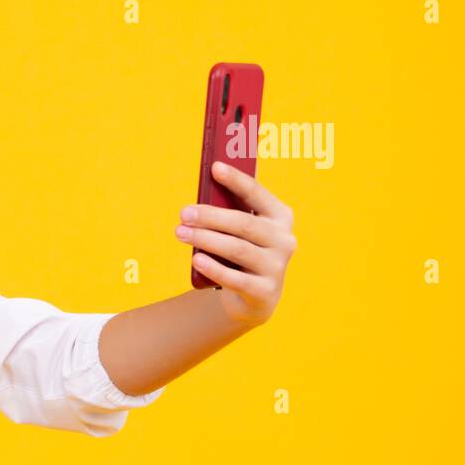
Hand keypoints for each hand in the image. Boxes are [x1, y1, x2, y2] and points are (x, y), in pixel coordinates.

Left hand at [174, 161, 296, 326]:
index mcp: (280, 217)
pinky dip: (214, 268)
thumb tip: (201, 197)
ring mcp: (276, 267)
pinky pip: (235, 279)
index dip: (236, 180)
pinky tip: (196, 259)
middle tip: (184, 213)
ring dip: (206, 239)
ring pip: (237, 249)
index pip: (257, 194)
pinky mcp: (264, 291)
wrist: (252, 297)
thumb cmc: (240, 253)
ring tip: (180, 232)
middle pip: (243, 223)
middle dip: (211, 216)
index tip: (215, 167)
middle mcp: (284, 240)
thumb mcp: (239, 232)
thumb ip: (228, 212)